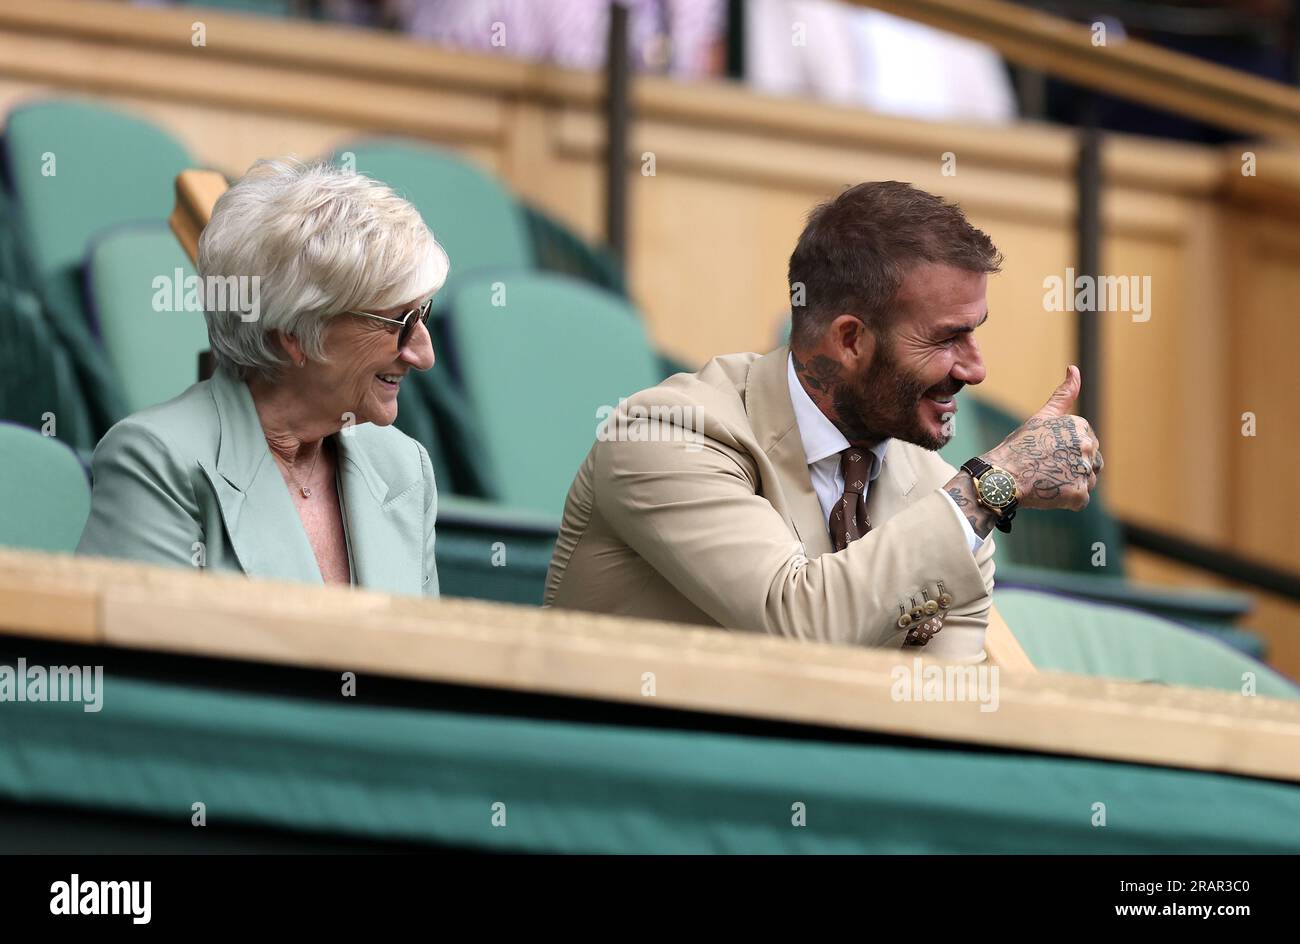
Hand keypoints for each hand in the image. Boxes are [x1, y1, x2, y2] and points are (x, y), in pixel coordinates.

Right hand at [981, 365, 1101, 510]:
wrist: (1000, 477)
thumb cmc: (1018, 446)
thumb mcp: (1041, 417)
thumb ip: (1063, 395)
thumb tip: (1074, 368)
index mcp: (1080, 427)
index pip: (1085, 444)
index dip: (1065, 451)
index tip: (1046, 454)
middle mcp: (1087, 447)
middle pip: (1090, 462)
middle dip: (1071, 467)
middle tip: (1045, 469)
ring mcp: (1084, 471)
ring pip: (1087, 480)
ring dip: (1070, 484)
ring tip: (1046, 480)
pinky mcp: (1079, 494)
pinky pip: (1080, 500)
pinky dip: (1066, 500)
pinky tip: (1048, 492)